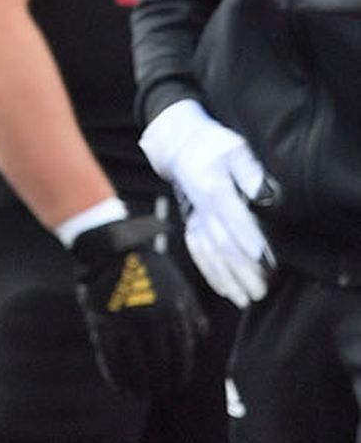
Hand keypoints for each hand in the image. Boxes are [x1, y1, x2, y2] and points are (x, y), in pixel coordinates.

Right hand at [69, 212, 207, 395]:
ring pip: (136, 365)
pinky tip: (120, 390)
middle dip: (162, 382)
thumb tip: (202, 335)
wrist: (111, 251)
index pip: (183, 352)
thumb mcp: (178, 285)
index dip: (181, 373)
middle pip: (161, 362)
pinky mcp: (103, 325)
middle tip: (159, 394)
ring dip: (140, 385)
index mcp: (174, 310)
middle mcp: (153, 319)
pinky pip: (110, 360)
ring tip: (140, 396)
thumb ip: (191, 311)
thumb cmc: (148, 269)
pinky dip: (116, 378)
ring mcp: (127, 323)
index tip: (178, 385)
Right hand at [140, 100, 273, 306]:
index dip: (247, 237)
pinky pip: (198, 252)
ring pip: (210, 253)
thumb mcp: (233, 149)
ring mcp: (195, 217)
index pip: (232, 217)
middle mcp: (201, 207)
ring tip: (244, 298)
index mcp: (211, 187)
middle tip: (259, 291)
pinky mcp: (192, 223)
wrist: (179, 146)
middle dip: (241, 270)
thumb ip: (248, 172)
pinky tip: (223, 287)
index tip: (262, 257)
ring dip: (227, 278)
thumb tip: (262, 194)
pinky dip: (210, 272)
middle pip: (222, 243)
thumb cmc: (211, 145)